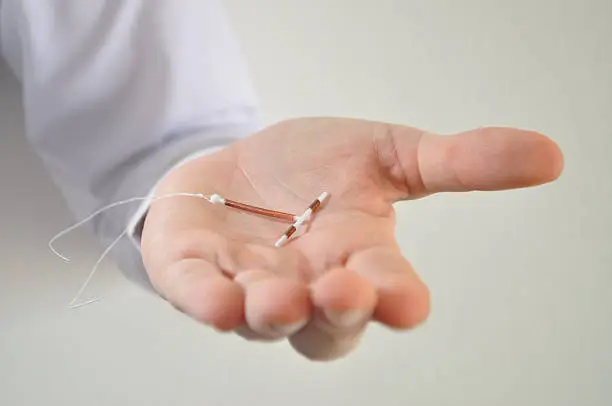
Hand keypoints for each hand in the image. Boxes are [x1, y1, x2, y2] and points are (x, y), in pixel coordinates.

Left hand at [140, 118, 562, 360]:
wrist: (236, 166)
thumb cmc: (309, 169)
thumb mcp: (386, 152)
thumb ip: (457, 162)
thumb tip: (549, 155)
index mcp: (359, 259)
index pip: (388, 291)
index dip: (397, 298)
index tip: (407, 299)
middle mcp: (310, 286)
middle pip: (331, 323)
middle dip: (342, 311)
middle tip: (349, 290)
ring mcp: (251, 285)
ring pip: (267, 320)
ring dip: (275, 313)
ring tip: (281, 298)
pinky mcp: (197, 275)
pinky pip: (202, 298)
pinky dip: (210, 302)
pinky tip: (218, 301)